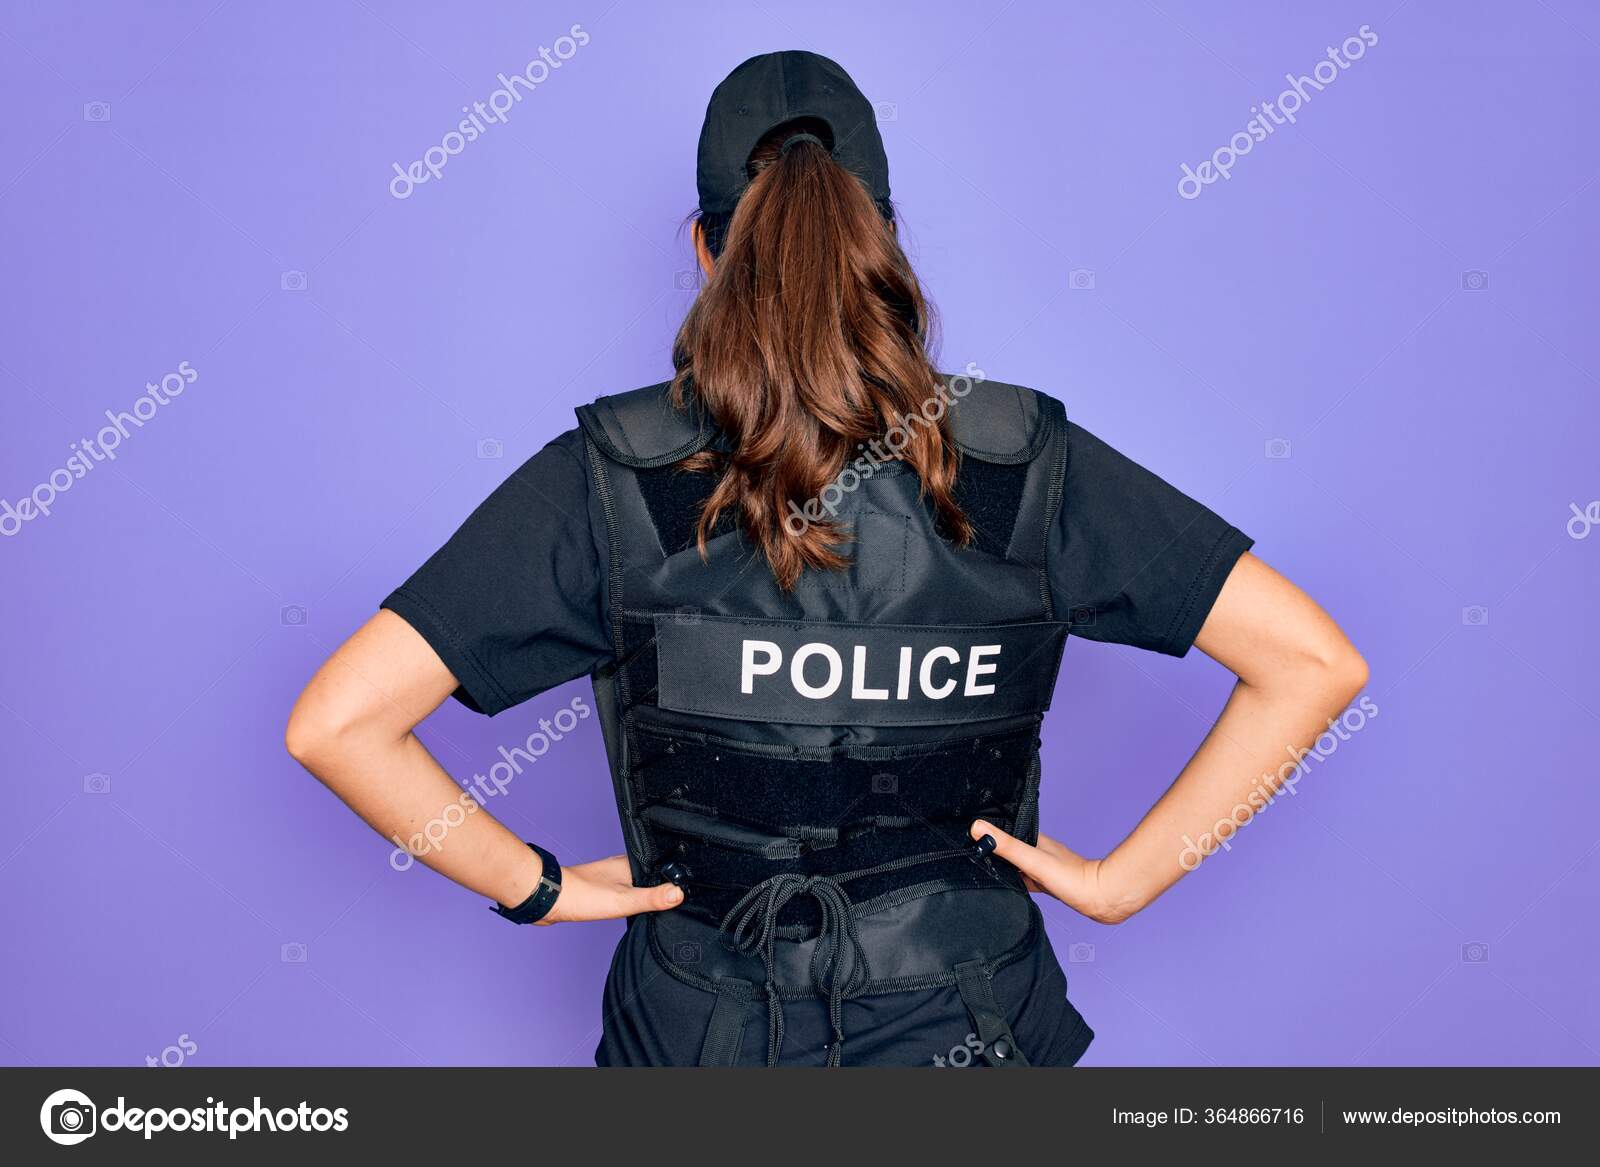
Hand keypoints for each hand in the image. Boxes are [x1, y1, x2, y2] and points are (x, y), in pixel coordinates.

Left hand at [537, 854, 683, 924]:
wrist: (547, 899)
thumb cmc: (581, 896)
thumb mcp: (623, 900)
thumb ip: (651, 897)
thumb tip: (679, 894)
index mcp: (630, 864)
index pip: (661, 867)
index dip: (676, 878)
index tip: (690, 890)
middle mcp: (621, 868)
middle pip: (650, 876)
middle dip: (662, 887)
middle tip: (677, 903)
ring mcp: (610, 879)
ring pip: (636, 885)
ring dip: (646, 895)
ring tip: (659, 908)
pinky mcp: (600, 890)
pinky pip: (623, 893)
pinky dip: (631, 901)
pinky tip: (632, 911)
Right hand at [970, 820, 1138, 924]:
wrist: (1103, 899)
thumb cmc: (1073, 879)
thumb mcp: (1032, 859)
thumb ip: (1006, 845)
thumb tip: (977, 827)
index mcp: (1034, 841)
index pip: (1004, 833)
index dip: (986, 835)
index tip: (967, 838)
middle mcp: (1039, 852)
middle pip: (1009, 850)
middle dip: (992, 853)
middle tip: (971, 858)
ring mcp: (1044, 869)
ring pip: (1017, 867)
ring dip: (1004, 869)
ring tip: (986, 874)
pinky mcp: (1050, 885)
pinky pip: (1026, 882)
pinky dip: (1016, 884)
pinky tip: (1010, 891)